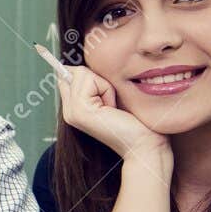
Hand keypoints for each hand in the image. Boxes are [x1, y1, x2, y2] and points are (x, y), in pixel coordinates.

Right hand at [51, 56, 168, 163]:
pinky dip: (106, 89)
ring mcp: (71, 112)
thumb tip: (81, 66)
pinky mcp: (79, 111)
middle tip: (110, 102)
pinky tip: (111, 108)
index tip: (105, 95)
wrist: (142, 144)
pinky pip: (89, 80)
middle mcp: (68, 111)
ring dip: (104, 84)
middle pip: (73, 72)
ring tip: (112, 106)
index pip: (68, 75)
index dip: (88, 76)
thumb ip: (93, 84)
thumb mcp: (111, 97)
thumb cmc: (135, 122)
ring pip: (81, 74)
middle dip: (96, 78)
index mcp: (74, 109)